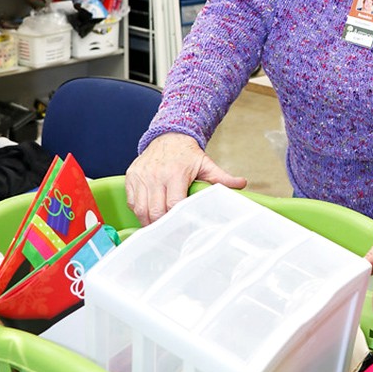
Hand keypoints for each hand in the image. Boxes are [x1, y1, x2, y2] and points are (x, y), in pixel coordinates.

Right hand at [125, 132, 246, 225]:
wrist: (168, 136)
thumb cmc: (187, 154)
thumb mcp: (206, 164)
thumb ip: (222, 177)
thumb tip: (241, 184)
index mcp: (175, 174)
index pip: (173, 204)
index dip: (177, 220)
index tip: (183, 229)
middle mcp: (156, 175)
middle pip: (155, 211)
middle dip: (162, 226)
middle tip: (170, 235)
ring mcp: (141, 176)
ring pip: (140, 209)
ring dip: (148, 222)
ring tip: (158, 228)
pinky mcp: (131, 177)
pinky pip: (131, 201)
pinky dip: (138, 211)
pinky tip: (148, 214)